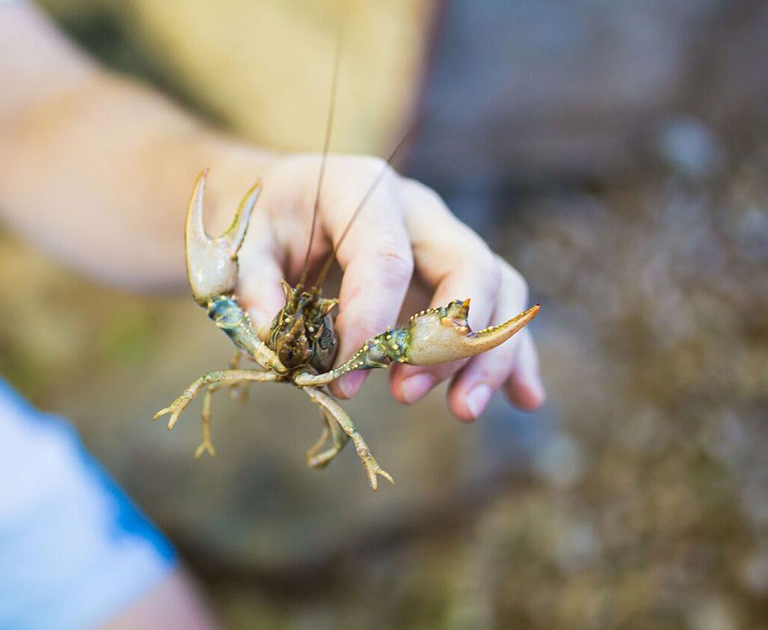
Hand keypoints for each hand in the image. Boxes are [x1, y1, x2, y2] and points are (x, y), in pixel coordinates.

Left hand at [228, 153, 543, 420]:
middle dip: (446, 339)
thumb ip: (256, 287)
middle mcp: (418, 208)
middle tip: (403, 394)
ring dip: (489, 354)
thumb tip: (281, 343)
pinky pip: (501, 308)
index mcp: (362, 187)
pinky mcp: (455, 273)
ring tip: (462, 411)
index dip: (370, 321)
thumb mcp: (243, 242)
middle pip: (468, 265)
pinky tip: (523, 399)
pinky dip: (514, 355)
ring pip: (499, 287)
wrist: (285, 200)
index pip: (386, 256)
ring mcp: (445, 238)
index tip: (340, 376)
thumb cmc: (265, 222)